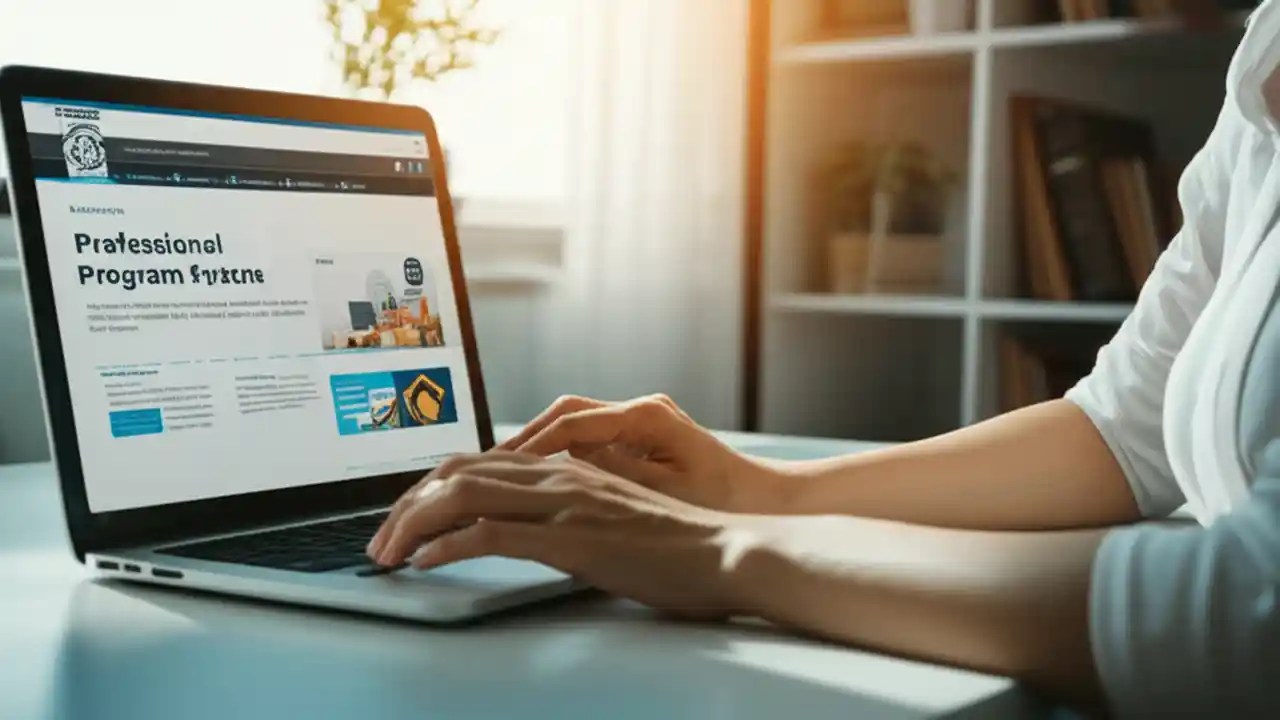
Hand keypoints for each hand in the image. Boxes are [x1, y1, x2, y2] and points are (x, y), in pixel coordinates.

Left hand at [365, 453, 753, 618]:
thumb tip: (529, 526)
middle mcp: (557, 475)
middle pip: (456, 472)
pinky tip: (424, 562)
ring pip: (463, 496)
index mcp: (564, 467)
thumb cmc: (675, 544)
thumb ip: (569, 510)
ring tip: (387, 554)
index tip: (402, 517)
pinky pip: (490, 534)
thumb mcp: (611, 516)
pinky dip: (446, 546)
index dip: (427, 488)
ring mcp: (562, 504)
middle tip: (380, 540)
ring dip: (413, 525)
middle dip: (405, 505)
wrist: (724, 551)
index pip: (475, 462)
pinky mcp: (571, 538)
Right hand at [497, 394, 782, 511]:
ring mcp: (640, 421)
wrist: (762, 502)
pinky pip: (588, 439)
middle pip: (566, 411)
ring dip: (538, 443)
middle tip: (485, 465)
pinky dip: (560, 454)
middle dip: (525, 438)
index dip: (533, 446)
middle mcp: (641, 409)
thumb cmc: (723, 504)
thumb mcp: (664, 495)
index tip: (499, 467)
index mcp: (647, 417)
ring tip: (500, 471)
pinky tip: (537, 477)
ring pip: (573, 421)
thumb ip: (612, 477)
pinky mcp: (639, 438)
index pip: (573, 423)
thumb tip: (561, 468)